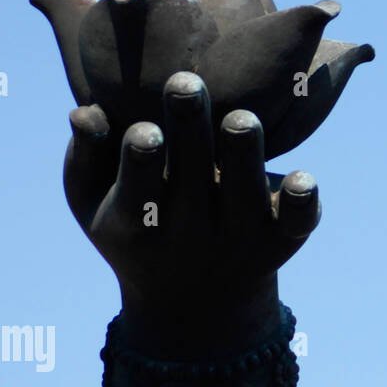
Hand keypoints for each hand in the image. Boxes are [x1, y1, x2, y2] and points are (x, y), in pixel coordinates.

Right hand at [64, 71, 319, 356]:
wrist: (197, 303)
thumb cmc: (137, 225)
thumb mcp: (93, 202)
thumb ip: (84, 156)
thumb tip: (85, 111)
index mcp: (135, 221)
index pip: (137, 185)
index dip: (141, 159)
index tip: (146, 130)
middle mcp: (190, 233)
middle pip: (192, 180)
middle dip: (189, 130)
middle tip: (185, 83)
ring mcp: (240, 236)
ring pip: (244, 193)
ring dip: (244, 153)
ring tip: (240, 119)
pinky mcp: (283, 237)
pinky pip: (296, 220)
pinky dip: (300, 202)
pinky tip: (301, 178)